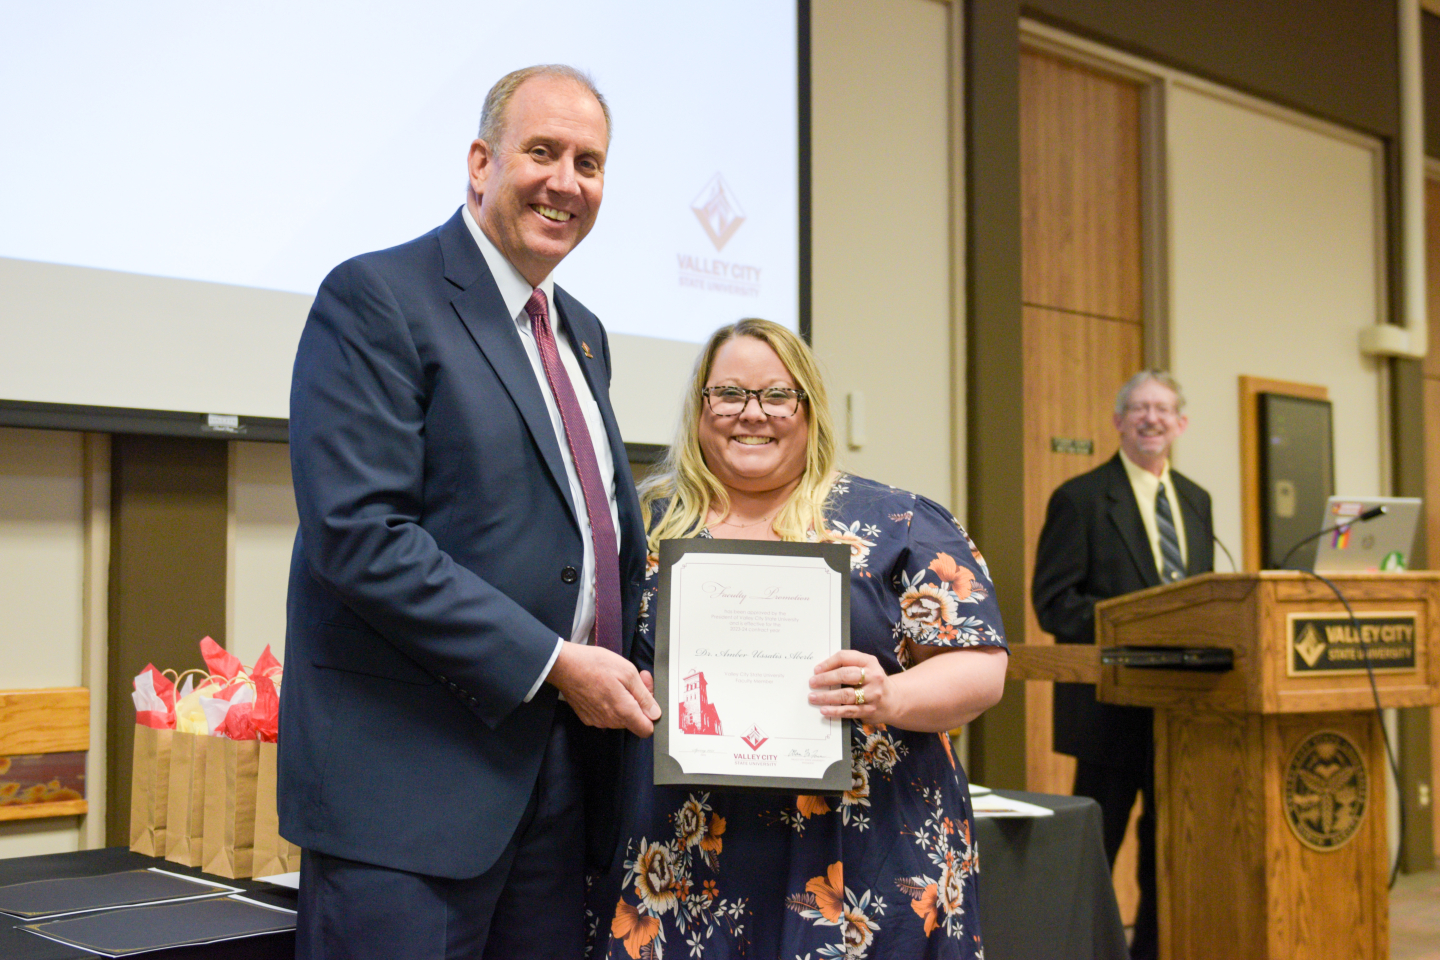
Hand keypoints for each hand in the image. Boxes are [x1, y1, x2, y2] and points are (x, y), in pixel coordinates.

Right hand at [546, 642, 661, 737]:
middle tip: (635, 679)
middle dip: (637, 701)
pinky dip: (608, 703)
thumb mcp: (627, 672)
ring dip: (623, 701)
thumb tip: (655, 713)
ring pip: (619, 718)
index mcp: (623, 711)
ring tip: (617, 680)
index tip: (647, 697)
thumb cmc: (595, 664)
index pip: (646, 730)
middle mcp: (610, 721)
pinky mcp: (587, 717)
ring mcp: (597, 721)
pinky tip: (604, 686)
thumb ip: (643, 695)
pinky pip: (605, 715)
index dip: (650, 714)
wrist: (564, 666)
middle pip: (633, 720)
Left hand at [808, 650, 888, 723]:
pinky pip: (849, 711)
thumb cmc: (873, 681)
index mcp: (869, 662)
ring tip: (813, 697)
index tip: (816, 670)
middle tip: (812, 683)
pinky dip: (835, 711)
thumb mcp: (866, 667)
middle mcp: (873, 677)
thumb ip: (848, 665)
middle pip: (845, 675)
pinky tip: (824, 710)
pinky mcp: (870, 710)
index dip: (828, 663)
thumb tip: (821, 670)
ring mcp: (873, 694)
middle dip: (826, 679)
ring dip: (827, 697)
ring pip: (846, 695)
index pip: (845, 657)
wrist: (895, 700)